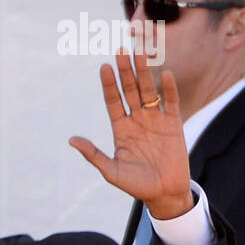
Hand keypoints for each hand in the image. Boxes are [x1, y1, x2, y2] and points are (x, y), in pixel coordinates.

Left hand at [69, 48, 192, 218]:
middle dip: (125, 72)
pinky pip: (170, 102)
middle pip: (130, 91)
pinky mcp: (173, 123)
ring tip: (139, 54)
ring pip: (148, 91)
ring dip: (144, 73)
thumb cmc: (136, 185)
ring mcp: (155, 120)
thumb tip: (72, 140)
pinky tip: (164, 74)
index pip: (113, 102)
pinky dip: (168, 89)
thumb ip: (94, 155)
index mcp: (121, 129)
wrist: (164, 193)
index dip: (109, 85)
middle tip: (120, 51)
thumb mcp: (112, 171)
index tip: (103, 68)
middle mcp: (137, 120)